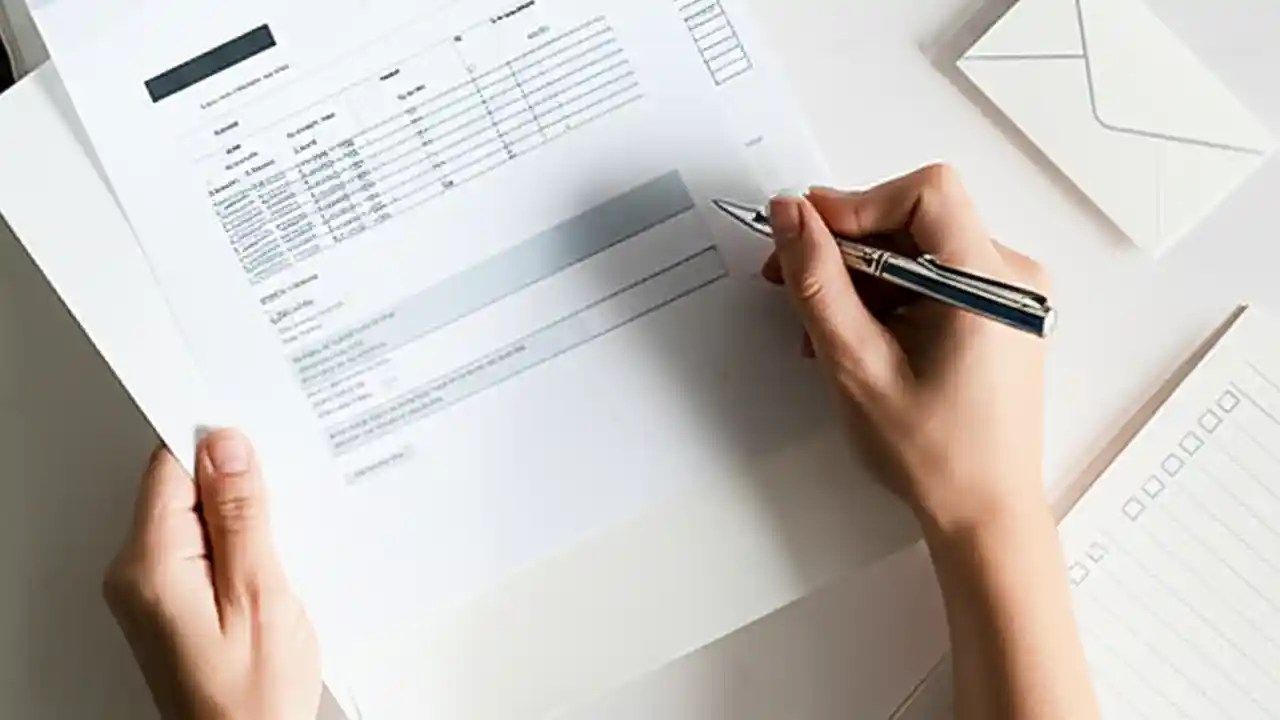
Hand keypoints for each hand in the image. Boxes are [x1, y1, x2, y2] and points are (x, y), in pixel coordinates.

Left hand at [103, 430, 320, 719]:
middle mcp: (137, 574)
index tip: (260, 442)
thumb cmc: (252, 699)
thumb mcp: (260, 596)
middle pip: (182, 487)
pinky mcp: (170, 602)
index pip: (170, 466)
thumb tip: (226, 448)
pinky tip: (265, 570)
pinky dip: (236, 547)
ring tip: (277, 555)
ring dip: (241, 519)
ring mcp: (150, 589)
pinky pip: (199, 547)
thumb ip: (241, 516)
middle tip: (282, 511)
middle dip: (236, 485)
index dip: (219, 446)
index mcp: (152, 565)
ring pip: (195, 516)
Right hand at [763, 165, 1051, 532]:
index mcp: (989, 283)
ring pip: (918, 248)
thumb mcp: (857, 364)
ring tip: (816, 326)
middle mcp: (1009, 277)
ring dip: (859, 276)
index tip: (808, 233)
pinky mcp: (993, 313)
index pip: (926, 193)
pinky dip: (885, 296)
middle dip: (847, 242)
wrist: (984, 513)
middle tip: (790, 274)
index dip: (858, 203)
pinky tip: (851, 334)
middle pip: (918, 217)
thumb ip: (819, 282)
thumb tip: (792, 215)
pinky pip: (931, 278)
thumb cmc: (934, 455)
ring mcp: (1005, 295)